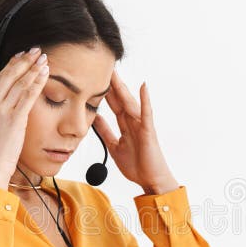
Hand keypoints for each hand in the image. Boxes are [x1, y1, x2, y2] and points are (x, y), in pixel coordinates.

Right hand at [0, 47, 49, 187]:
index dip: (11, 66)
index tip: (20, 56)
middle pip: (10, 77)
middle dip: (24, 62)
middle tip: (35, 51)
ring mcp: (4, 112)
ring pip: (21, 84)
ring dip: (34, 69)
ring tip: (43, 59)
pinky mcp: (16, 120)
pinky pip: (29, 97)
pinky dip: (38, 83)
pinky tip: (45, 74)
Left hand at [93, 69, 178, 193]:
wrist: (151, 180)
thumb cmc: (137, 165)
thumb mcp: (114, 146)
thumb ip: (106, 131)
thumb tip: (95, 118)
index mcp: (126, 125)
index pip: (113, 104)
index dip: (103, 91)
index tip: (93, 77)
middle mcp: (134, 122)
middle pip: (120, 99)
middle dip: (111, 84)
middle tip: (102, 66)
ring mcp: (142, 125)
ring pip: (130, 103)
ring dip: (123, 87)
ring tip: (115, 73)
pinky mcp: (149, 132)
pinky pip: (147, 114)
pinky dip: (145, 100)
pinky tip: (143, 87)